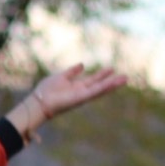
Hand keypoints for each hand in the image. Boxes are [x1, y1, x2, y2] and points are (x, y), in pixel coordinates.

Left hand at [10, 64, 127, 135]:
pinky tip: (113, 83)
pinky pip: (94, 92)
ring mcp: (82, 96)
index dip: (102, 75)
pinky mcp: (81, 99)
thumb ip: (72, 71)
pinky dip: (104, 88)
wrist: (39, 101)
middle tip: (125, 77)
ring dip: (112, 85)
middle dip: (112, 81)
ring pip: (100, 89)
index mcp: (76, 86)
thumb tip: (82, 64)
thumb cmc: (46, 90)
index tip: (111, 68)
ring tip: (124, 79)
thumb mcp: (61, 76)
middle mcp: (81, 92)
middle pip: (100, 85)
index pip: (92, 80)